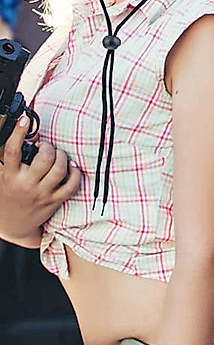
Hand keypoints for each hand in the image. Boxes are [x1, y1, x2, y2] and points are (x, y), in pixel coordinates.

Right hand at [0, 116, 78, 244]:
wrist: (11, 225)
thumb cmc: (7, 195)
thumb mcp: (1, 177)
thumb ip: (8, 159)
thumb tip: (17, 136)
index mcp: (9, 176)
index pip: (12, 151)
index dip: (18, 133)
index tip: (25, 119)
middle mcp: (26, 184)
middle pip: (44, 159)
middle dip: (48, 147)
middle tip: (44, 146)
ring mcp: (41, 194)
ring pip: (59, 170)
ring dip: (62, 157)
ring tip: (57, 155)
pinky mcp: (54, 201)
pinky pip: (71, 185)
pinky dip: (76, 173)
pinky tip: (72, 167)